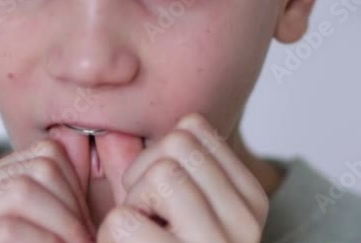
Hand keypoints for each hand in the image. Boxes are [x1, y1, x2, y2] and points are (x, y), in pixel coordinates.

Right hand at [0, 138, 94, 242]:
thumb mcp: (49, 231)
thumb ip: (61, 195)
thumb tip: (79, 140)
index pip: (41, 154)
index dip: (76, 188)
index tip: (88, 226)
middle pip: (35, 170)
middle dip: (72, 210)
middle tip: (86, 242)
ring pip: (21, 192)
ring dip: (62, 228)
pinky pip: (7, 228)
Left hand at [97, 113, 268, 242]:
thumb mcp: (170, 213)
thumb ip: (153, 170)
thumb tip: (109, 135)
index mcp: (251, 202)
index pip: (195, 129)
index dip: (157, 154)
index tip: (158, 197)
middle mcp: (247, 225)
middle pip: (177, 144)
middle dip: (143, 175)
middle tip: (146, 220)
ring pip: (159, 173)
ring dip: (131, 206)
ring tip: (142, 241)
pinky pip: (124, 220)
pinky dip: (110, 238)